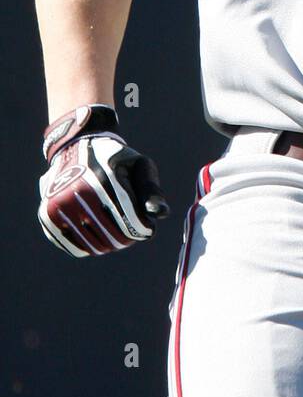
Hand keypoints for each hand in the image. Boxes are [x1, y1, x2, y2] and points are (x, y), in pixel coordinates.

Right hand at [38, 131, 169, 257]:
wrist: (76, 148)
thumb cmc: (115, 159)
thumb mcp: (139, 165)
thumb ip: (151, 190)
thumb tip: (160, 215)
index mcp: (105, 178)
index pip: (132, 222)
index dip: (145, 230)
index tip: (148, 228)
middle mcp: (80, 192)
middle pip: (114, 237)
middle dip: (129, 238)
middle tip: (132, 232)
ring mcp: (61, 205)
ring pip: (95, 246)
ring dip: (110, 244)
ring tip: (117, 231)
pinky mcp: (48, 216)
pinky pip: (76, 248)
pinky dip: (90, 246)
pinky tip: (97, 232)